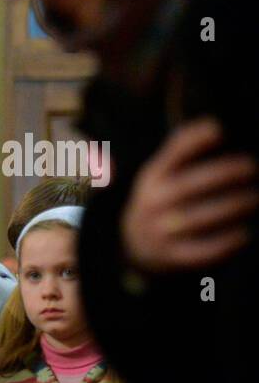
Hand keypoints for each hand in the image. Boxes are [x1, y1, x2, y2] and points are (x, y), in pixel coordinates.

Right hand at [120, 118, 258, 273]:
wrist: (135, 244)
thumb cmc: (162, 198)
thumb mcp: (161, 171)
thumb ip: (183, 148)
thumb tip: (214, 125)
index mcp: (152, 178)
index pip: (169, 157)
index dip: (192, 143)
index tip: (219, 131)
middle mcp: (152, 204)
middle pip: (186, 187)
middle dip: (222, 175)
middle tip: (251, 168)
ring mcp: (159, 232)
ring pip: (197, 219)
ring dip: (230, 208)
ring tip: (254, 199)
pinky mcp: (170, 256)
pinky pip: (200, 251)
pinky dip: (224, 243)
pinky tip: (245, 234)